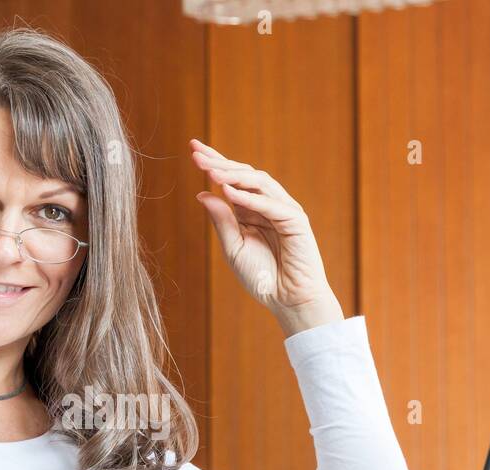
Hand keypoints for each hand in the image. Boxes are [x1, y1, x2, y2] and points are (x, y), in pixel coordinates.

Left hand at [190, 138, 343, 335]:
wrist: (288, 300)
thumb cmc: (262, 277)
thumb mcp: (233, 248)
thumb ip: (221, 221)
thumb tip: (201, 194)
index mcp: (250, 210)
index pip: (231, 180)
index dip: (214, 163)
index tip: (192, 150)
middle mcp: (267, 204)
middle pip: (243, 175)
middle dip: (219, 162)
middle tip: (196, 153)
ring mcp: (283, 209)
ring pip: (258, 182)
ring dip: (233, 175)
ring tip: (210, 171)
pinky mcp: (296, 220)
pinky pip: (272, 204)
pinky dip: (250, 198)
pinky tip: (229, 191)